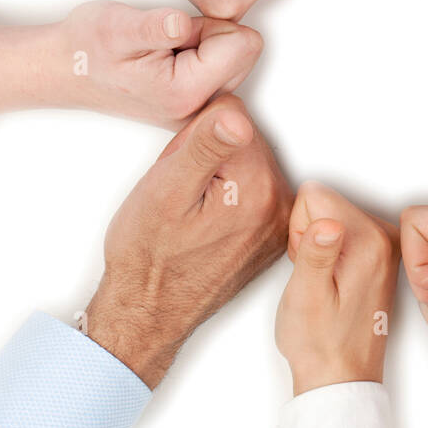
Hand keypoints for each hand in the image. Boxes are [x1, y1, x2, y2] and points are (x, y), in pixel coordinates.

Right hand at [0, 1, 262, 128]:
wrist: (65, 70)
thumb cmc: (87, 47)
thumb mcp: (117, 26)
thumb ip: (154, 27)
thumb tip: (181, 25)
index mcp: (188, 92)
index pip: (245, 43)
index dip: (212, 26)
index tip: (174, 34)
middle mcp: (200, 110)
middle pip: (245, 51)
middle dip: (212, 36)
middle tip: (166, 41)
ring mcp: (199, 111)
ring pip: (235, 57)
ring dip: (205, 45)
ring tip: (163, 50)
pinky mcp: (198, 105)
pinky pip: (222, 67)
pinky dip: (201, 56)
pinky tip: (166, 61)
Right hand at [86, 96, 292, 386]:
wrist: (148, 312)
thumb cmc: (149, 256)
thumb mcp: (166, 189)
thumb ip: (205, 145)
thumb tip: (237, 115)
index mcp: (259, 187)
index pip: (230, 116)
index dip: (194, 138)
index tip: (181, 172)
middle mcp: (279, 205)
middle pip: (242, 140)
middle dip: (207, 156)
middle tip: (180, 195)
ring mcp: (278, 223)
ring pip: (244, 164)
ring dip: (215, 177)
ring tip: (189, 213)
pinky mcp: (270, 235)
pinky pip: (249, 191)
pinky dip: (225, 198)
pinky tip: (202, 223)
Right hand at [275, 182, 398, 394]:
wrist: (341, 378)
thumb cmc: (321, 344)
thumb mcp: (306, 297)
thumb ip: (315, 254)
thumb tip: (326, 221)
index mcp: (369, 242)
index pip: (314, 196)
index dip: (299, 231)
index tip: (307, 264)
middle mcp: (385, 238)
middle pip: (325, 203)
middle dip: (308, 236)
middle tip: (315, 279)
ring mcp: (385, 246)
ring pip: (331, 216)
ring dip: (317, 247)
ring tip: (324, 285)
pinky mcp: (379, 256)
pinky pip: (341, 232)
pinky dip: (329, 254)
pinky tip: (333, 284)